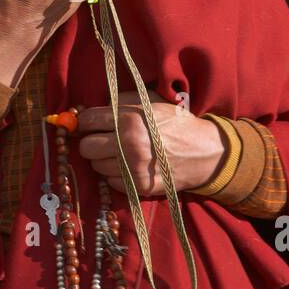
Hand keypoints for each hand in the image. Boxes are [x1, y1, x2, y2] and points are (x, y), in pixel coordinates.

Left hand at [76, 91, 224, 196]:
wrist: (204, 152)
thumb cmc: (176, 124)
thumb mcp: (151, 102)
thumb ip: (121, 102)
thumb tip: (93, 108)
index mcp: (129, 119)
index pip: (87, 121)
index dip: (84, 122)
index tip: (88, 123)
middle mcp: (127, 145)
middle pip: (85, 147)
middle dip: (91, 142)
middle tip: (102, 140)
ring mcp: (132, 168)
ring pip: (96, 166)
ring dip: (103, 159)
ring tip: (119, 153)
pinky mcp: (137, 186)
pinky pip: (110, 182)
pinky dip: (115, 175)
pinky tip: (129, 166)